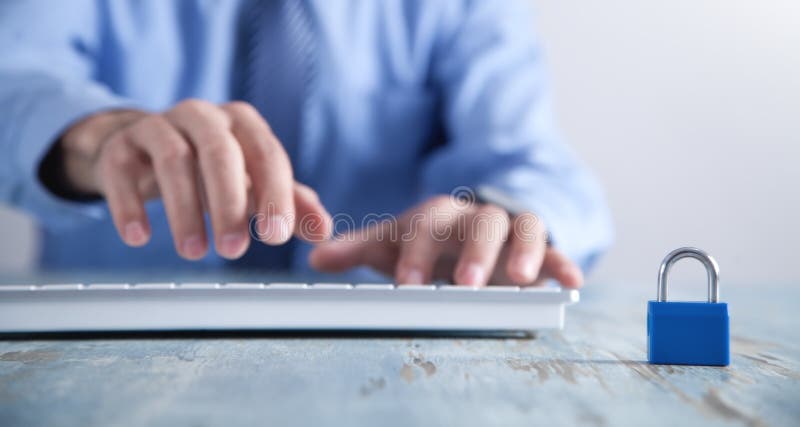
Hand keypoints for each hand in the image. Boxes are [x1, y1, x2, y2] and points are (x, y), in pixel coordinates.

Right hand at [55, 100, 332, 258]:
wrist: (146, 147)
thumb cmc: (212, 167)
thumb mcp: (254, 182)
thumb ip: (290, 204)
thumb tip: (324, 231)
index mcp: (243, 123)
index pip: (267, 155)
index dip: (274, 195)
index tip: (276, 237)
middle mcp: (203, 116)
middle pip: (220, 152)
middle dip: (229, 203)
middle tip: (234, 250)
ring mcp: (159, 126)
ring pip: (173, 159)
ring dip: (185, 209)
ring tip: (194, 252)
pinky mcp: (120, 145)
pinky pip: (120, 170)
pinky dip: (129, 204)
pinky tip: (138, 237)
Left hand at [309, 195, 582, 287]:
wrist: (470, 231)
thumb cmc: (429, 243)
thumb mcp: (395, 245)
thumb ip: (360, 250)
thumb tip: (315, 256)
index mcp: (437, 216)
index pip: (427, 226)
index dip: (417, 252)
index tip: (407, 284)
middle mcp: (475, 217)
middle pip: (478, 223)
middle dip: (473, 252)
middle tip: (465, 283)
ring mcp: (509, 230)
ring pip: (522, 226)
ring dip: (524, 250)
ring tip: (521, 279)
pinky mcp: (537, 246)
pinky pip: (554, 247)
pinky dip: (563, 261)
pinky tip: (571, 282)